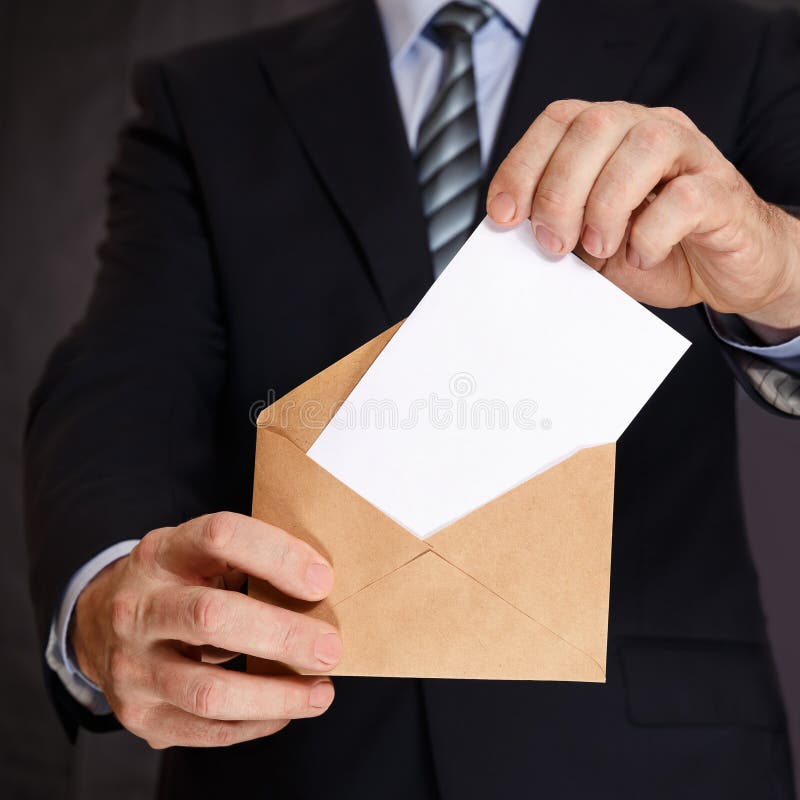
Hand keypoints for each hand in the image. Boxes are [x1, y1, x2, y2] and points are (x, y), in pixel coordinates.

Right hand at [72, 512, 340, 748]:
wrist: (99, 625)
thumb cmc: (176, 584)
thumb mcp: (199, 556)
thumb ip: (248, 562)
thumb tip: (321, 587)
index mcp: (163, 553)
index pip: (221, 536)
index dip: (277, 555)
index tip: (322, 581)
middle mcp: (138, 607)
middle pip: (212, 617)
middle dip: (283, 635)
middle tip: (331, 647)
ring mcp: (131, 665)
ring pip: (208, 691)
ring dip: (275, 696)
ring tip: (321, 692)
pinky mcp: (138, 713)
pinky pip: (205, 730)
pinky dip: (255, 724)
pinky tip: (285, 710)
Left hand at [487, 99, 799, 343]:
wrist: (719, 272)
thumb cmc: (649, 249)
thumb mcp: (587, 242)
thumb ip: (556, 227)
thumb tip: (511, 233)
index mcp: (609, 135)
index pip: (558, 120)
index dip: (522, 165)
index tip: (503, 216)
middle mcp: (648, 129)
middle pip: (594, 126)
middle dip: (559, 191)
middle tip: (554, 245)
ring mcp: (691, 154)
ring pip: (644, 146)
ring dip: (606, 206)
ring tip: (599, 248)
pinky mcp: (722, 192)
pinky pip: (685, 198)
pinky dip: (651, 234)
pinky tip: (641, 256)